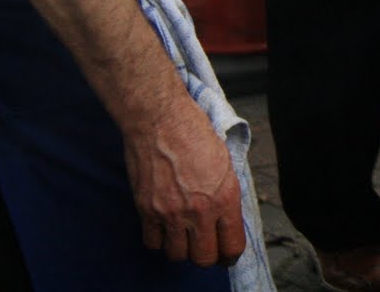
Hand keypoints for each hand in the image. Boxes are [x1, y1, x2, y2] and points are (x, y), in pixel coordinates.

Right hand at [125, 92, 245, 267]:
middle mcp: (199, 211)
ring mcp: (171, 213)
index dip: (231, 254)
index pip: (232, 244)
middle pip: (204, 258)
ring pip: (177, 255)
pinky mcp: (147, 210)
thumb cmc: (195, 133)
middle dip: (207, 257)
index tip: (228, 255)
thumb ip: (226, 193)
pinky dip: (159, 240)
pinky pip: (152, 243)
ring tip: (184, 237)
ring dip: (182, 250)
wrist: (160, 120)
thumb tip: (226, 216)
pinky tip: (163, 229)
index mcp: (225, 197)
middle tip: (206, 248)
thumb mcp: (225, 162)